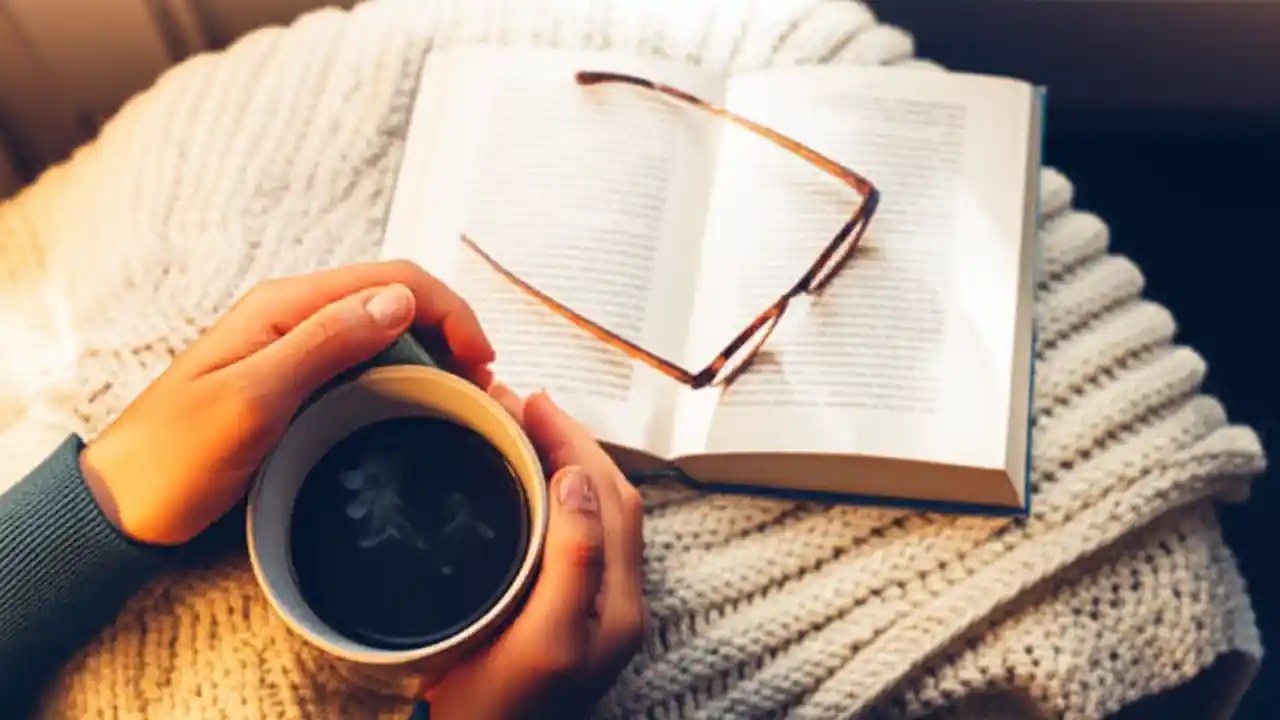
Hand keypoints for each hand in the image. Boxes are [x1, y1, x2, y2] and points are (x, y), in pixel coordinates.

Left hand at [79, 261, 493, 545]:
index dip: (450, 309)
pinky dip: (404, 373)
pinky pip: (364, 361)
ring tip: (461, 396)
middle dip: (450, 329)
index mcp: (284, 307)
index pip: (392, 278)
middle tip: (481, 385)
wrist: (122, 506)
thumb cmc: (176, 456)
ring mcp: (295, 348)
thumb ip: (327, 343)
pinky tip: (417, 404)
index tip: (483, 360)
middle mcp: (294, 316)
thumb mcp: (254, 399)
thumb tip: (401, 300)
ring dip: (432, 352)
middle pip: (395, 298)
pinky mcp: (296, 382)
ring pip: (385, 329)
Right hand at [425, 387, 646, 719]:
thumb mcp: (543, 638)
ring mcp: (593, 605)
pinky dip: (550, 492)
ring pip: (590, 510)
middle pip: (606, 496)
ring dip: (562, 461)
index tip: (530, 402)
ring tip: (519, 426)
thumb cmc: (502, 711)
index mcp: (620, 604)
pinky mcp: (565, 609)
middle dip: (569, 441)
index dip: (574, 443)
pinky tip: (522, 480)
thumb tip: (575, 478)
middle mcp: (617, 600)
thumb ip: (571, 560)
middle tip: (517, 402)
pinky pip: (569, 530)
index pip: (609, 497)